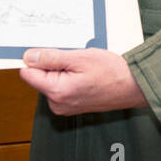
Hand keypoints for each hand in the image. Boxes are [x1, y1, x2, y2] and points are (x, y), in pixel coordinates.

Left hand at [19, 47, 147, 115]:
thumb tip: (29, 57)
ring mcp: (64, 107)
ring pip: (50, 81)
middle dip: (52, 65)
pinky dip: (69, 78)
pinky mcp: (71, 106)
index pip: (28, 73)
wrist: (133, 87)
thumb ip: (50, 58)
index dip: (37, 60)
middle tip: (75, 61)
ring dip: (62, 71)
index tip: (51, 54)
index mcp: (57, 92)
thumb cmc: (111, 72)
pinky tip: (85, 76)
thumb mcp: (79, 58)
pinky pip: (61, 87)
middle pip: (39, 77)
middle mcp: (57, 104)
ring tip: (83, 69)